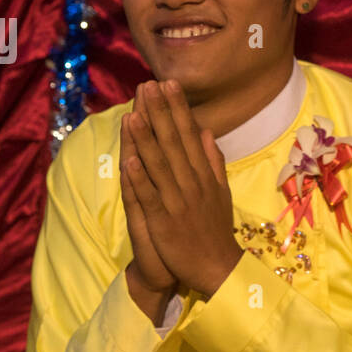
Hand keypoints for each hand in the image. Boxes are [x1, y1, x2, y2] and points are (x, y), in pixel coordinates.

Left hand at [121, 80, 243, 296]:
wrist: (218, 268)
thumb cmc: (215, 230)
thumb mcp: (221, 191)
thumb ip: (212, 160)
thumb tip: (205, 131)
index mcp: (204, 175)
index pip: (189, 135)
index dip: (179, 109)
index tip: (170, 83)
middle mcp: (192, 183)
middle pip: (173, 143)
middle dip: (161, 113)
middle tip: (151, 84)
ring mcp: (177, 202)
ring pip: (159, 165)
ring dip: (146, 139)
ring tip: (134, 113)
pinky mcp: (164, 222)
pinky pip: (150, 197)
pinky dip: (141, 179)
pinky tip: (130, 159)